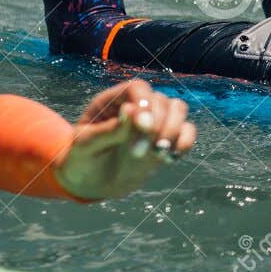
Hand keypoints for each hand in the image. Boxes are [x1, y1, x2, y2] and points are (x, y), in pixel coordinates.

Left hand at [55, 79, 195, 199]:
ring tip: (158, 153)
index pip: (137, 88)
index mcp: (112, 102)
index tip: (143, 126)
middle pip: (161, 99)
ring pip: (178, 109)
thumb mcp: (86, 146)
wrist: (93, 183)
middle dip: (156, 126)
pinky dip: (184, 142)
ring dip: (173, 131)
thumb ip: (108, 130)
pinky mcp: (167, 138)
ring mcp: (155, 121)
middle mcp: (137, 106)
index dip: (144, 102)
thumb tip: (132, 112)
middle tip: (139, 152)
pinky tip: (170, 159)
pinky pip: (188, 131)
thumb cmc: (83, 160)